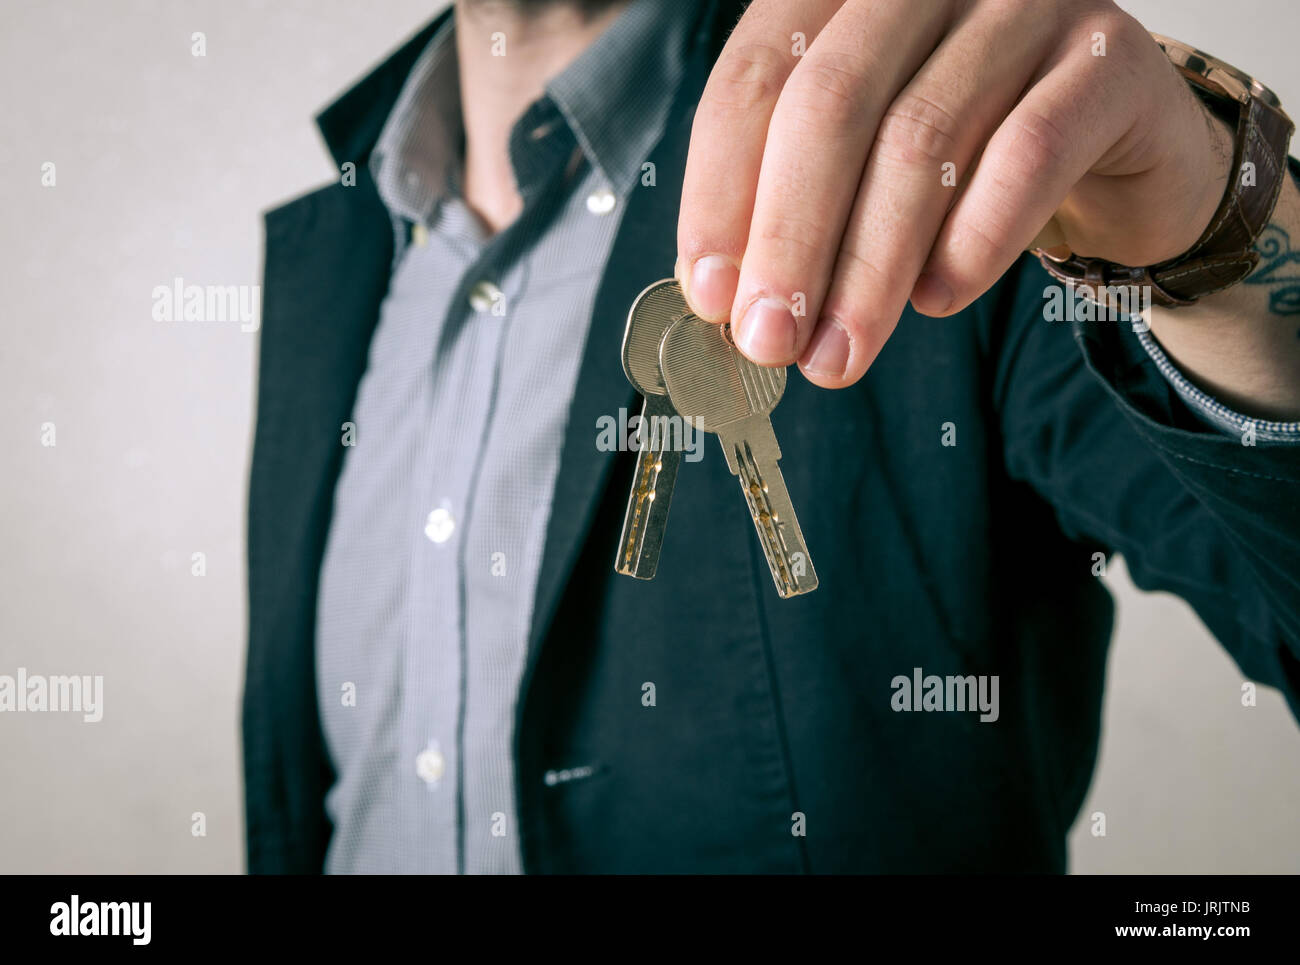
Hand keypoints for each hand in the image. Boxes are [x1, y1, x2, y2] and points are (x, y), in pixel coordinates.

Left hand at [676, 0, 1234, 386]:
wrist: (1116, 150)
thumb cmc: (964, 162)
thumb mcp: (861, 171)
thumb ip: (790, 209)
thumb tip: (724, 298)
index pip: (755, 76)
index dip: (721, 192)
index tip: (711, 296)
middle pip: (830, 103)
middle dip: (789, 239)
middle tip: (770, 340)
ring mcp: (1024, 2)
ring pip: (921, 136)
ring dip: (868, 267)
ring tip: (840, 352)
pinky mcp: (1108, 59)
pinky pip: (1027, 155)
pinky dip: (972, 242)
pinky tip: (937, 300)